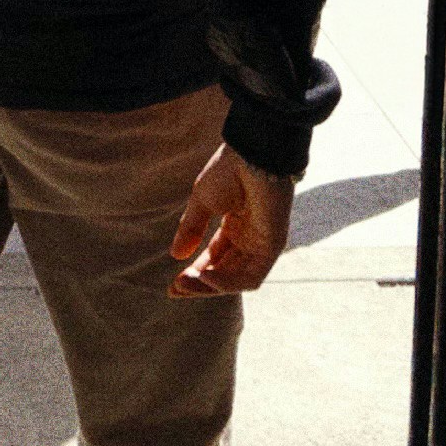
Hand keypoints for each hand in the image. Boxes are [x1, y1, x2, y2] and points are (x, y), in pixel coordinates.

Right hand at [169, 142, 294, 298]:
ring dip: (210, 287)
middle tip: (175, 290)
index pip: (214, 259)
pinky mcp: (272, 247)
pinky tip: (206, 278)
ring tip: (185, 284)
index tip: (173, 286)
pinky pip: (251, 277)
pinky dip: (228, 282)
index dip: (195, 274)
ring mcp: (262, 244)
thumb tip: (176, 255)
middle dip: (199, 285)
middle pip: (224, 272)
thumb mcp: (202, 202)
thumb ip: (191, 229)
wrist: (251, 155)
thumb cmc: (229, 171)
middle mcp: (249, 238)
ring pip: (237, 280)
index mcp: (235, 226)